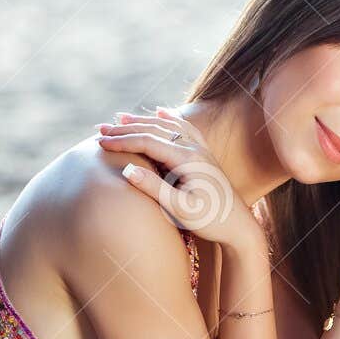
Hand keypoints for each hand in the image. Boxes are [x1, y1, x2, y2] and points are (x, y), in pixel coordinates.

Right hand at [96, 108, 256, 246]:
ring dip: (142, 120)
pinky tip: (161, 111)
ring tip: (119, 118)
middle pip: (155, 129)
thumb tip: (127, 169)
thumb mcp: (180, 209)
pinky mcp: (204, 155)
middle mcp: (195, 148)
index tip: (100, 142)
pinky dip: (168, 118)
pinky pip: (184, 128)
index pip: (148, 142)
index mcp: (187, 158)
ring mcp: (201, 149)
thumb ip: (154, 187)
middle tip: (99, 129)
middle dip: (125, 128)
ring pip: (168, 126)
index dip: (122, 141)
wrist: (240, 227)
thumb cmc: (210, 221)